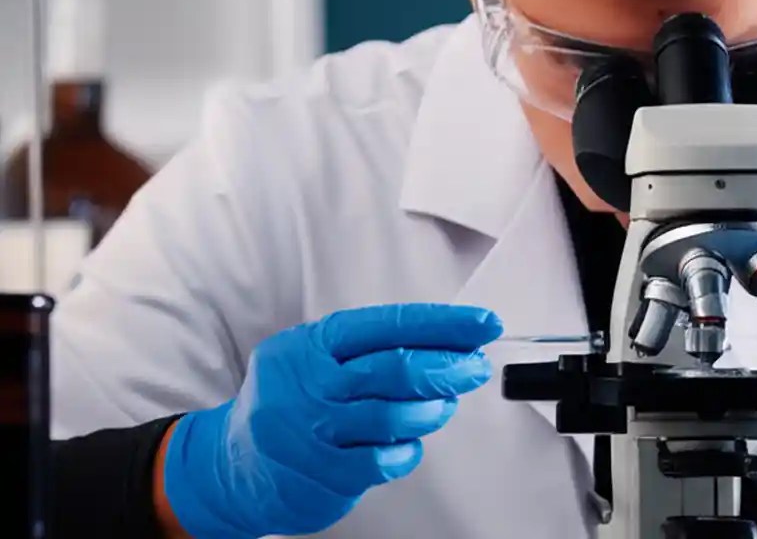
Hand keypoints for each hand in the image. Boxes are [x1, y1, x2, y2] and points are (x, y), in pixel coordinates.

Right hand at [161, 304, 502, 537]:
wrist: (233, 467)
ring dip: (434, 408)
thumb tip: (447, 342)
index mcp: (313, 344)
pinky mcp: (324, 472)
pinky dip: (409, 448)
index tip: (482, 324)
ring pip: (396, 415)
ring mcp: (315, 430)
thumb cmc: (289, 403)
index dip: (444, 324)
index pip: (389, 325)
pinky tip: (409, 441)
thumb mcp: (313, 357)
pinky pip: (387, 458)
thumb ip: (369, 348)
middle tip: (476, 367)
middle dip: (449, 366)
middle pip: (396, 369)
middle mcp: (311, 384)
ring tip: (443, 404)